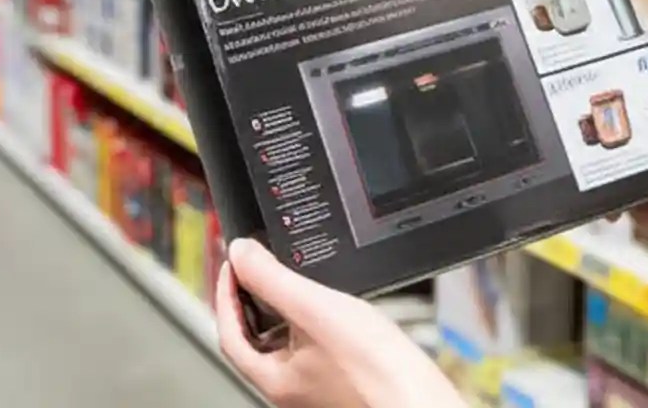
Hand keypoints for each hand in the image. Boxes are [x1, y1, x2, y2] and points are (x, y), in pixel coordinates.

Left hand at [215, 238, 465, 407]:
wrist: (422, 401)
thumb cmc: (376, 370)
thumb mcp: (314, 308)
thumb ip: (272, 279)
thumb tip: (241, 253)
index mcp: (273, 378)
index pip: (228, 332)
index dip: (225, 293)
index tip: (233, 264)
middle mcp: (291, 390)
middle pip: (255, 339)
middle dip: (254, 300)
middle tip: (259, 267)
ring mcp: (317, 389)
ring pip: (287, 344)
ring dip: (285, 311)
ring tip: (296, 282)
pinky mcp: (343, 384)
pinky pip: (315, 349)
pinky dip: (314, 323)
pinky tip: (335, 311)